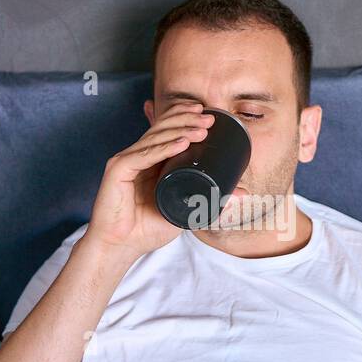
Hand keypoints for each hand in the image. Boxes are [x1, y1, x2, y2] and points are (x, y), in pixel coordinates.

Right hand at [85, 102, 214, 257]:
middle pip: (162, 129)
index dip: (184, 118)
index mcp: (150, 161)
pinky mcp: (118, 170)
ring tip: (202, 128)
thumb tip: (244, 194)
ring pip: (155, 138)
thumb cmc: (146, 230)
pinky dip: (164, 148)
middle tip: (209, 118)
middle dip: (187, 120)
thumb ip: (211, 202)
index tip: (207, 115)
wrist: (120, 247)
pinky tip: (182, 142)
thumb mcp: (185, 213)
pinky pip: (144, 155)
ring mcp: (126, 161)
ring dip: (181, 130)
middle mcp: (137, 156)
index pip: (166, 131)